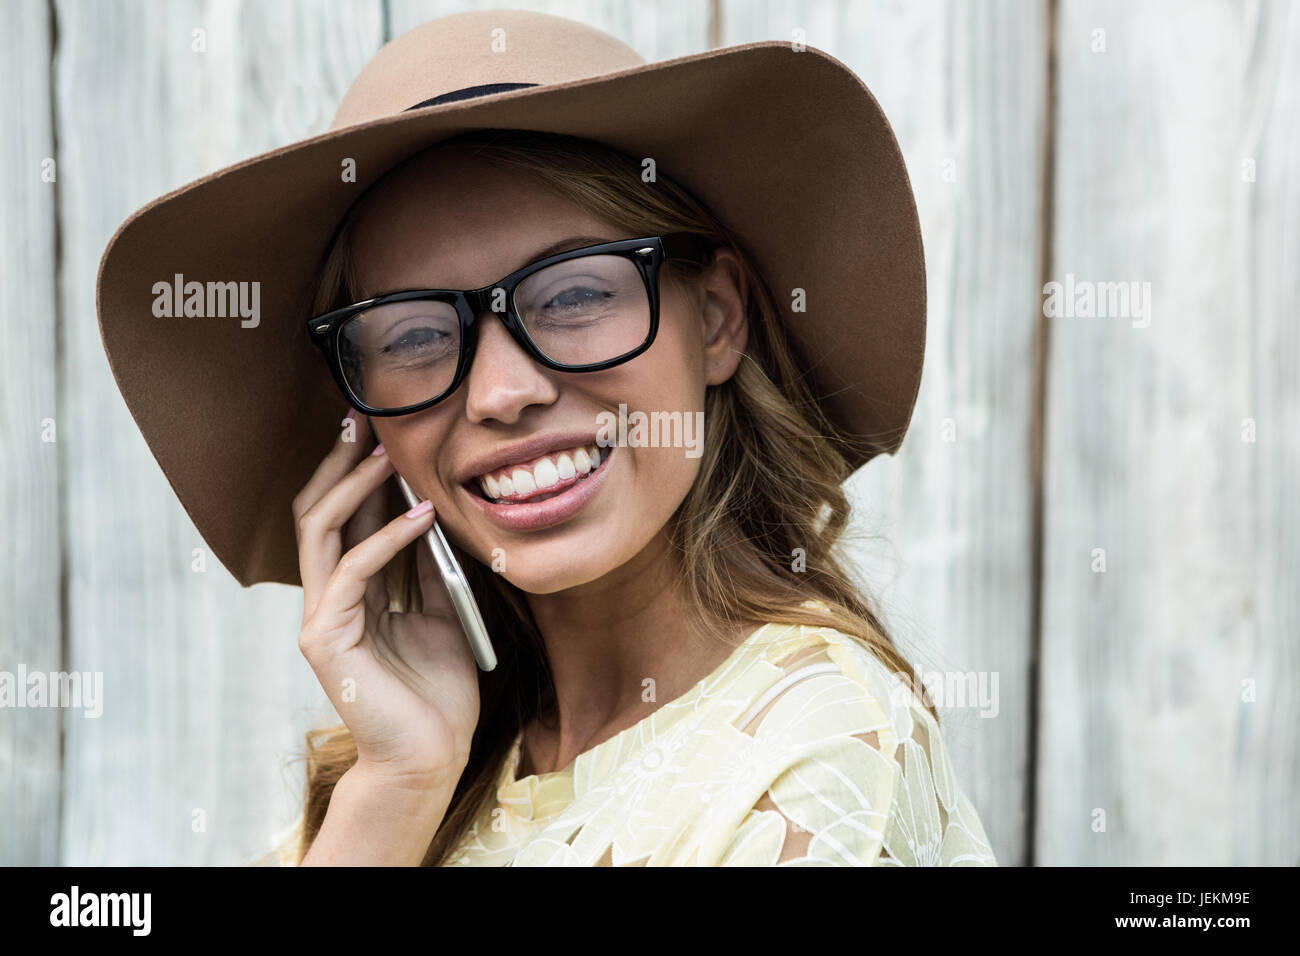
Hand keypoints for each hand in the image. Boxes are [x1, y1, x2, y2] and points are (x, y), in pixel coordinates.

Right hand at [292, 411, 479, 787]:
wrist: (432, 755)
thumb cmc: (437, 692)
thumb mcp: (443, 612)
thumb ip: (430, 567)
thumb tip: (436, 510)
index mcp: (353, 592)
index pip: (346, 516)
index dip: (361, 471)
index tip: (382, 428)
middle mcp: (328, 598)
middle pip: (318, 511)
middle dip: (340, 462)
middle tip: (363, 417)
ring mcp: (321, 617)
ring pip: (320, 530)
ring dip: (355, 485)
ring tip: (386, 451)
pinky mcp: (325, 638)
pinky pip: (352, 571)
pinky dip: (386, 537)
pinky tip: (420, 513)